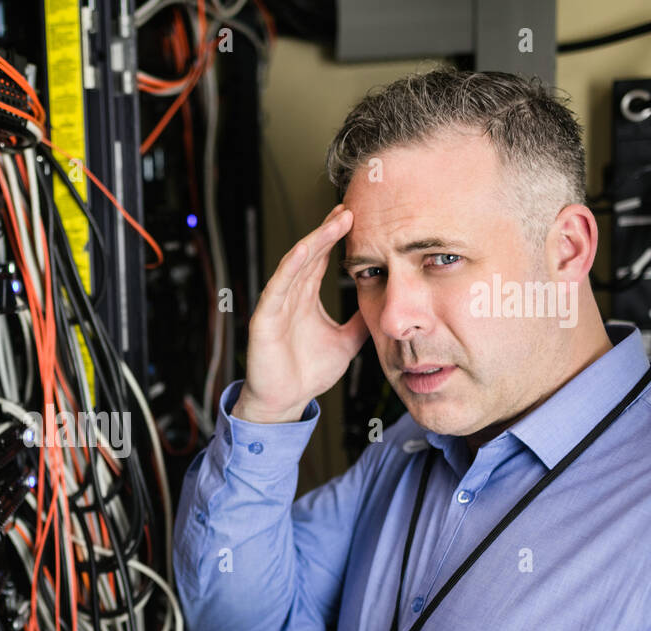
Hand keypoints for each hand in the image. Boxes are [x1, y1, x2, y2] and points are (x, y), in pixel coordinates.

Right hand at [231, 204, 369, 423]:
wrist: (285, 402)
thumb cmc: (307, 373)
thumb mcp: (347, 343)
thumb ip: (361, 322)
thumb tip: (386, 306)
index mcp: (305, 299)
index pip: (320, 260)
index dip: (335, 238)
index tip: (355, 217)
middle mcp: (290, 296)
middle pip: (309, 254)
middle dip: (328, 231)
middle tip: (349, 208)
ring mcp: (276, 305)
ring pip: (295, 265)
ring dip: (314, 241)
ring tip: (335, 222)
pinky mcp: (264, 319)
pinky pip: (277, 288)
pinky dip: (290, 268)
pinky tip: (304, 250)